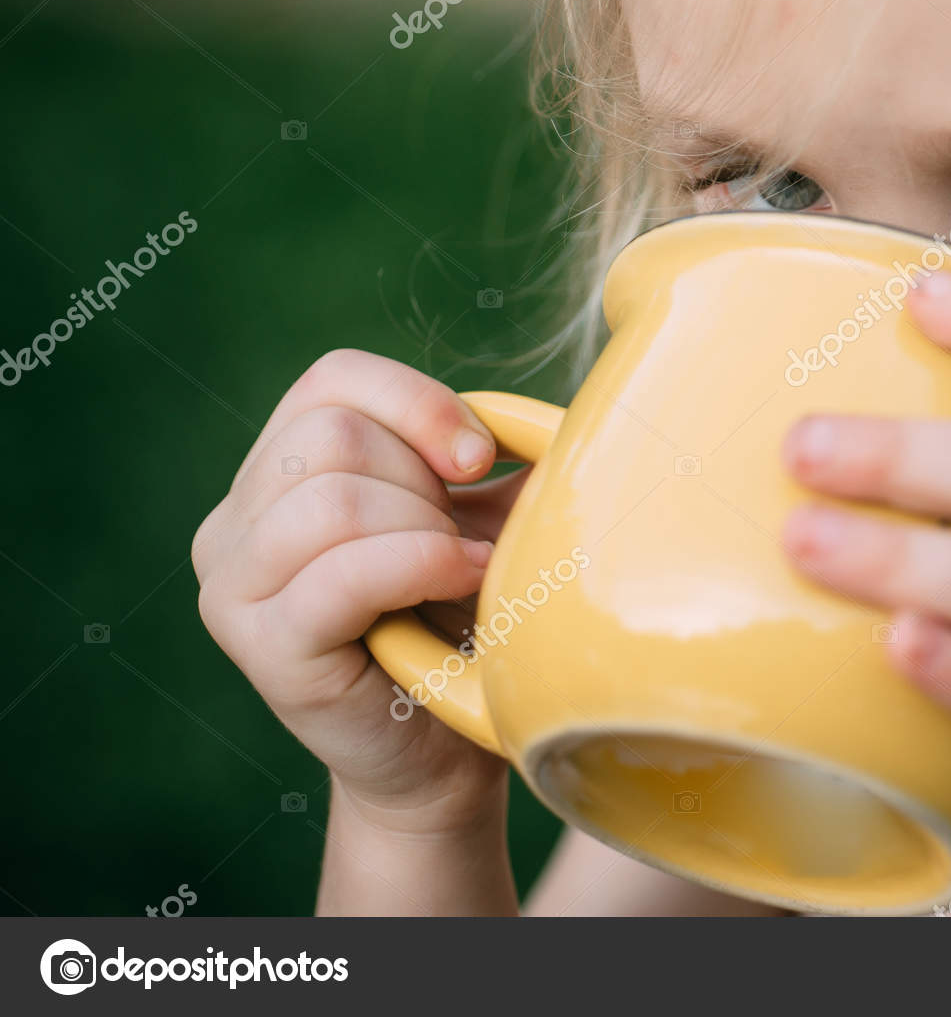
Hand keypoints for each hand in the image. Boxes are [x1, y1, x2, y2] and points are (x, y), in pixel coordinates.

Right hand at [193, 350, 530, 838]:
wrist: (444, 751)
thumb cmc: (462, 623)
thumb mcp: (477, 518)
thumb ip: (487, 454)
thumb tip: (539, 416)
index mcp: (277, 472)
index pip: (332, 379)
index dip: (420, 404)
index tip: (479, 459)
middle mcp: (234, 521)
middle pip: (332, 434)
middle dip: (423, 484)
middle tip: (459, 545)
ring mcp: (231, 585)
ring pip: (332, 499)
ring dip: (425, 531)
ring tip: (460, 573)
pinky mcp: (261, 645)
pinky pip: (343, 574)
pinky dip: (423, 566)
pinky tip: (463, 583)